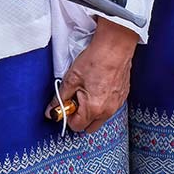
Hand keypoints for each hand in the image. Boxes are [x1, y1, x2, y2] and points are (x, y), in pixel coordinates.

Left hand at [44, 19, 137, 133]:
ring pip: (100, 117)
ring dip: (91, 110)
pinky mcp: (122, 96)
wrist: (115, 47)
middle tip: (74, 100)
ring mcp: (117, 104)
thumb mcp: (71, 79)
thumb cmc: (95, 60)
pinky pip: (109, 107)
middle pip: (89, 126)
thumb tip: (51, 110)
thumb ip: (60, 98)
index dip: (67, 117)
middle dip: (80, 118)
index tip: (65, 105)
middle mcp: (108, 111)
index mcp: (94, 109)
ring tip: (86, 90)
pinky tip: (97, 86)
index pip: (76, 126)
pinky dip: (101, 103)